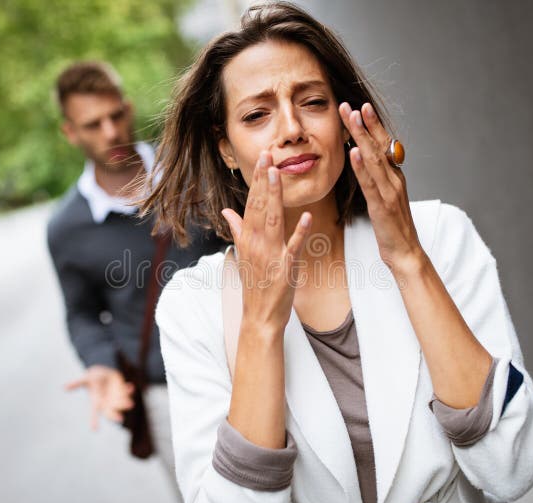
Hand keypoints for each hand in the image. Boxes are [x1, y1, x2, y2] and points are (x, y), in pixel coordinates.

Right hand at [64, 365, 134, 430]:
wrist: (104, 373)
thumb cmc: (93, 378)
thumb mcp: (85, 379)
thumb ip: (76, 383)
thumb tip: (64, 387)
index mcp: (97, 402)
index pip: (94, 413)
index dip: (94, 421)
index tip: (94, 430)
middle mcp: (107, 402)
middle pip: (111, 412)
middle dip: (115, 415)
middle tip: (120, 419)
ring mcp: (116, 397)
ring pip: (122, 403)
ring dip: (125, 403)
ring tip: (130, 403)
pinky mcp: (123, 390)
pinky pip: (127, 391)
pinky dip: (129, 390)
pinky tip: (131, 387)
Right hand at [221, 151, 312, 331]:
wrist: (259, 317)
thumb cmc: (254, 285)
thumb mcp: (243, 254)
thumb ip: (237, 229)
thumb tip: (226, 210)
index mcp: (248, 238)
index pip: (252, 203)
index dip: (258, 180)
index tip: (263, 159)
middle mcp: (256, 244)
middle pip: (260, 206)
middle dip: (264, 180)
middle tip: (268, 155)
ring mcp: (270, 255)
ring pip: (273, 220)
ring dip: (275, 197)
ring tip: (277, 174)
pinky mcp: (286, 268)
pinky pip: (293, 247)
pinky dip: (300, 232)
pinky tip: (305, 216)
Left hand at [339, 101, 425, 273]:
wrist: (406, 253)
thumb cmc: (394, 228)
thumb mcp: (386, 199)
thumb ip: (379, 180)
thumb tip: (367, 162)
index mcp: (395, 177)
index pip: (384, 146)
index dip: (373, 126)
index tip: (361, 107)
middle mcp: (395, 179)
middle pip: (379, 146)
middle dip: (365, 124)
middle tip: (351, 105)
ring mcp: (390, 191)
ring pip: (374, 159)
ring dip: (361, 136)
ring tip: (352, 118)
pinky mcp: (382, 205)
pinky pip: (370, 182)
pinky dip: (361, 166)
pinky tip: (353, 152)